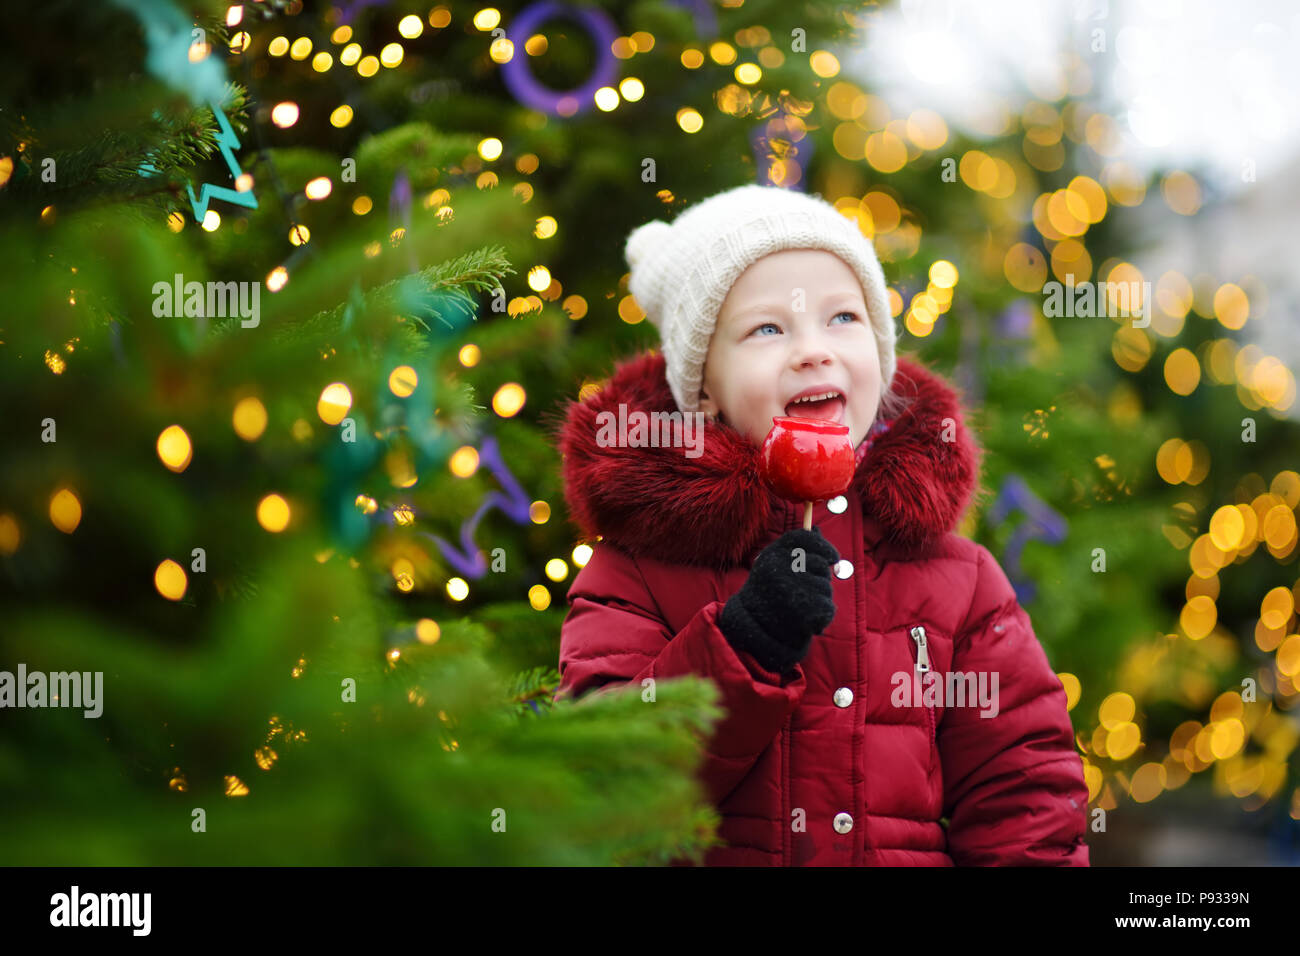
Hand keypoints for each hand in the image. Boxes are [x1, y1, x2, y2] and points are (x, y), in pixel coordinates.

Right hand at [718, 528, 838, 674]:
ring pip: (826, 587)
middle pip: (820, 564)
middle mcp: (778, 569)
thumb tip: (817, 530)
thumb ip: (797, 549)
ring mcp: (790, 591)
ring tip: (800, 606)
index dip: (822, 545)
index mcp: (771, 555)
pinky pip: (828, 607)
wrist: (752, 631)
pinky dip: (822, 616)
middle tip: (805, 590)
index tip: (833, 557)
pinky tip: (807, 620)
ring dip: (821, 598)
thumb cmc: (768, 595)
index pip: (804, 537)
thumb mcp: (774, 566)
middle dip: (820, 577)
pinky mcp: (802, 613)